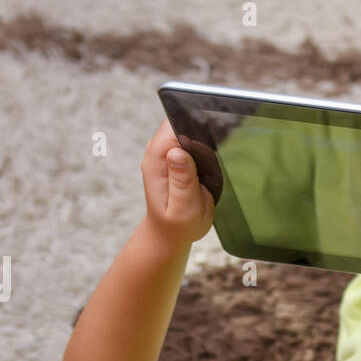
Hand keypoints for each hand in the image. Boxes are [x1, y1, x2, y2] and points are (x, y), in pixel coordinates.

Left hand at [141, 119, 214, 245]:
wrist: (171, 233)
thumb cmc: (178, 225)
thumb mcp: (183, 208)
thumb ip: (181, 180)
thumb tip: (177, 151)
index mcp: (156, 163)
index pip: (171, 127)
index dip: (190, 133)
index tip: (200, 155)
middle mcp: (157, 154)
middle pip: (183, 127)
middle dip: (201, 147)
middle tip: (202, 176)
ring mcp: (166, 155)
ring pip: (191, 135)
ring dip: (204, 155)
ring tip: (202, 179)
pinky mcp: (175, 158)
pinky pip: (193, 146)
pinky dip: (203, 159)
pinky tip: (202, 177)